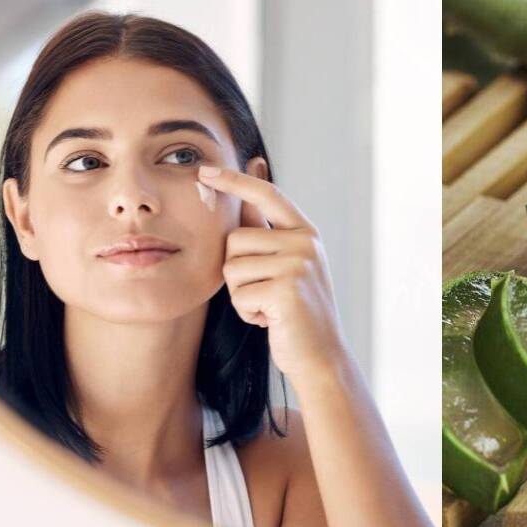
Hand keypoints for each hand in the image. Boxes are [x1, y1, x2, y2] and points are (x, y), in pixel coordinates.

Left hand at [197, 165, 346, 381]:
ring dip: (241, 294)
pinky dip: (247, 313)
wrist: (322, 356)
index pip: (266, 194)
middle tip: (263, 293)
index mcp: (306, 233)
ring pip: (232, 268)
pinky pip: (239, 294)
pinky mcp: (286, 289)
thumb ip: (269, 234)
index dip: (234, 180)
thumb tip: (247, 198)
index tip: (204, 170)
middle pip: (235, 239)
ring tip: (268, 307)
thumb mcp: (289, 266)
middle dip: (237, 271)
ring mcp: (298, 265)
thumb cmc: (298, 313)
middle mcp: (305, 243)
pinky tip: (271, 320)